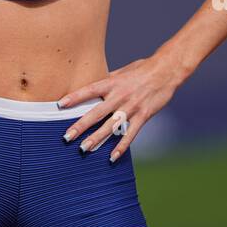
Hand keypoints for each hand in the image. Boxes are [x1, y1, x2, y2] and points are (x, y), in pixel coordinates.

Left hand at [57, 57, 181, 161]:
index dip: (75, 97)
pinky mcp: (143, 116)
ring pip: (111, 126)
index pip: (90, 90)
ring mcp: (132, 107)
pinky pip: (130, 134)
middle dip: (81, 125)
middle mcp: (120, 96)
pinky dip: (121, 146)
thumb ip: (107, 81)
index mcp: (112, 83)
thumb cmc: (141, 69)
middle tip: (67, 136)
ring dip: (97, 139)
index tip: (60, 105)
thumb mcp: (121, 72)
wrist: (165, 71)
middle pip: (97, 112)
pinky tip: (112, 157)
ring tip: (84, 148)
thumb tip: (92, 86)